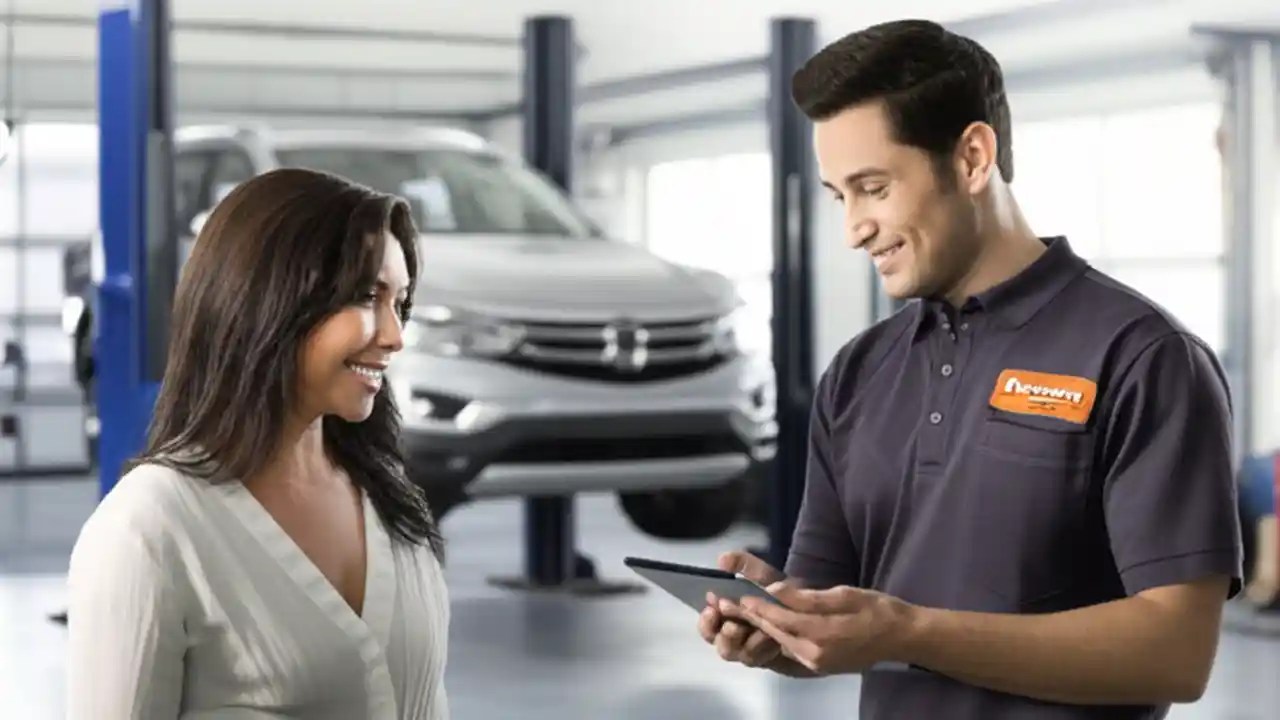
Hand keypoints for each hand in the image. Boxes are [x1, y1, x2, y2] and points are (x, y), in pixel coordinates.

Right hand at [697, 551, 783, 667]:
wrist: (812, 611)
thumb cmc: (780, 592)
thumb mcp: (764, 575)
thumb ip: (744, 565)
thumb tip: (722, 559)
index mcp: (726, 617)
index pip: (707, 625)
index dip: (707, 622)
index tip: (713, 611)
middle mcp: (736, 637)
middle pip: (721, 645)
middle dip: (726, 636)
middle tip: (734, 625)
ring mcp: (753, 650)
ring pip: (742, 655)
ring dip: (748, 643)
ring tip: (760, 629)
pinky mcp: (769, 660)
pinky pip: (762, 659)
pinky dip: (766, 647)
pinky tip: (775, 637)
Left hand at [727, 584, 916, 675]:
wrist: (903, 638)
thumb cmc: (878, 609)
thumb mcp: (845, 594)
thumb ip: (807, 597)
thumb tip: (776, 591)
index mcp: (822, 634)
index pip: (777, 618)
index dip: (753, 606)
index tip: (731, 595)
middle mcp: (815, 653)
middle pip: (773, 632)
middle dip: (748, 617)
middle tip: (723, 603)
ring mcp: (816, 663)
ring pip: (780, 641)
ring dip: (758, 626)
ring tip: (737, 611)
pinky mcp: (819, 666)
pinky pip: (791, 648)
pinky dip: (775, 635)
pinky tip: (764, 624)